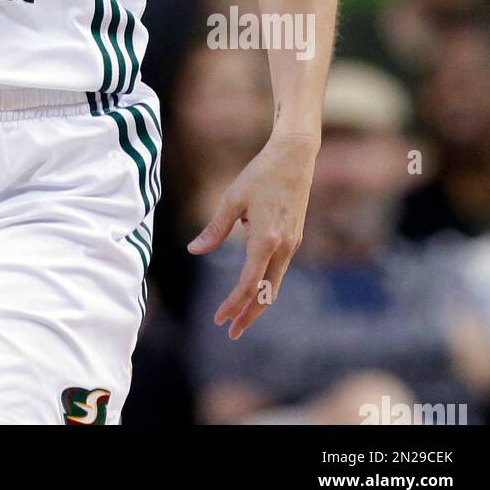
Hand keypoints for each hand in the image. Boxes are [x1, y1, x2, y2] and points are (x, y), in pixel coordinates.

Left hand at [187, 132, 317, 338]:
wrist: (294, 158)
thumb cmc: (260, 175)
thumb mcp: (231, 199)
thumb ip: (214, 229)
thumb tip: (194, 250)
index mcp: (266, 239)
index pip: (248, 283)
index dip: (233, 304)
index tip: (219, 318)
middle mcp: (283, 246)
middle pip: (267, 293)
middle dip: (249, 315)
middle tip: (231, 332)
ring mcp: (293, 244)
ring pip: (275, 283)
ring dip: (259, 302)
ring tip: (241, 316)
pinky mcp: (295, 237)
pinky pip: (279, 269)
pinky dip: (267, 284)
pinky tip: (254, 286)